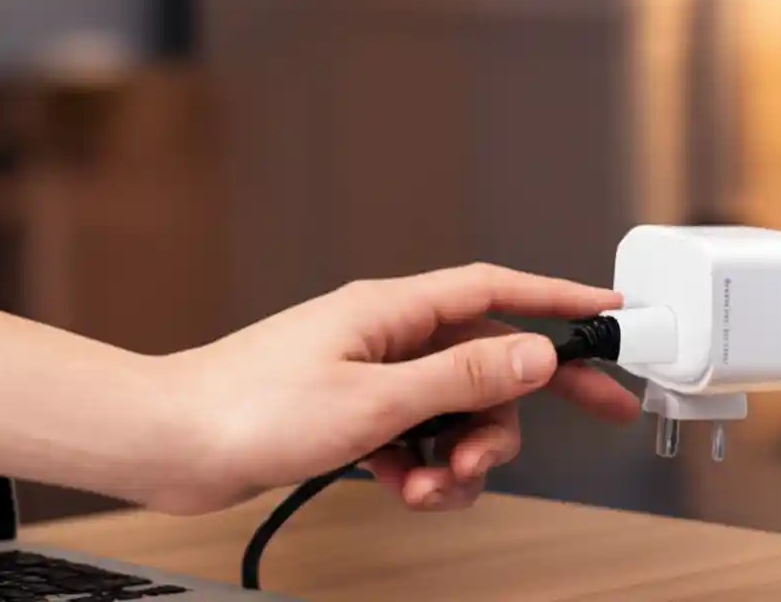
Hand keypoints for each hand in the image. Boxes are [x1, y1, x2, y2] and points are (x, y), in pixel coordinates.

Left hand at [145, 263, 638, 514]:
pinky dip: (420, 468)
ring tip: (427, 487)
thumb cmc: (249, 410)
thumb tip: (534, 354)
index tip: (609, 313)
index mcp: (392, 311)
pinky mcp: (352, 414)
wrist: (171, 444)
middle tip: (544, 438)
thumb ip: (460, 378)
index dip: (558, 298)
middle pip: (482, 363)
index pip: (496, 291)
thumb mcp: (374, 400)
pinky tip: (401, 490)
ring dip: (457, 457)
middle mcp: (386, 336)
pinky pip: (416, 438)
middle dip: (506, 414)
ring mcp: (369, 376)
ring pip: (452, 411)